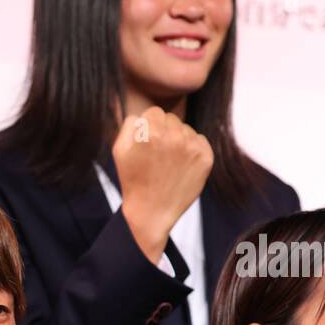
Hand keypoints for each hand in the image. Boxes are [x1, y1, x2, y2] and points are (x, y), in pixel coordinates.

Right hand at [113, 106, 212, 262]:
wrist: (152, 212)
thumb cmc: (133, 181)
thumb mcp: (119, 150)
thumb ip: (129, 123)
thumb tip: (143, 112)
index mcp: (150, 133)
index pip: (154, 112)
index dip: (148, 127)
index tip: (146, 144)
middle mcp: (173, 137)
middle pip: (171, 118)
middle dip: (163, 132)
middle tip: (156, 156)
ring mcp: (192, 147)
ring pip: (185, 129)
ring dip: (178, 140)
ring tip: (168, 163)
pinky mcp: (206, 157)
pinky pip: (199, 140)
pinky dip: (191, 149)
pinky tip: (180, 166)